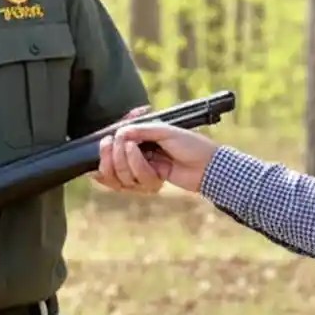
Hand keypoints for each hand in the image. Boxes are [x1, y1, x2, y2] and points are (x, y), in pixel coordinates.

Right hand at [93, 122, 219, 193]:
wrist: (209, 164)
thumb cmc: (190, 143)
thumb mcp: (165, 130)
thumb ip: (141, 130)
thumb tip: (119, 133)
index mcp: (138, 144)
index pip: (111, 152)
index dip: (104, 151)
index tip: (106, 141)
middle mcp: (137, 159)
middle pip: (111, 167)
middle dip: (113, 156)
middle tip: (121, 144)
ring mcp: (144, 173)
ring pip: (122, 177)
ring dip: (129, 163)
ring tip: (140, 151)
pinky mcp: (152, 184)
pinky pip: (138, 182)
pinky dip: (141, 171)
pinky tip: (150, 167)